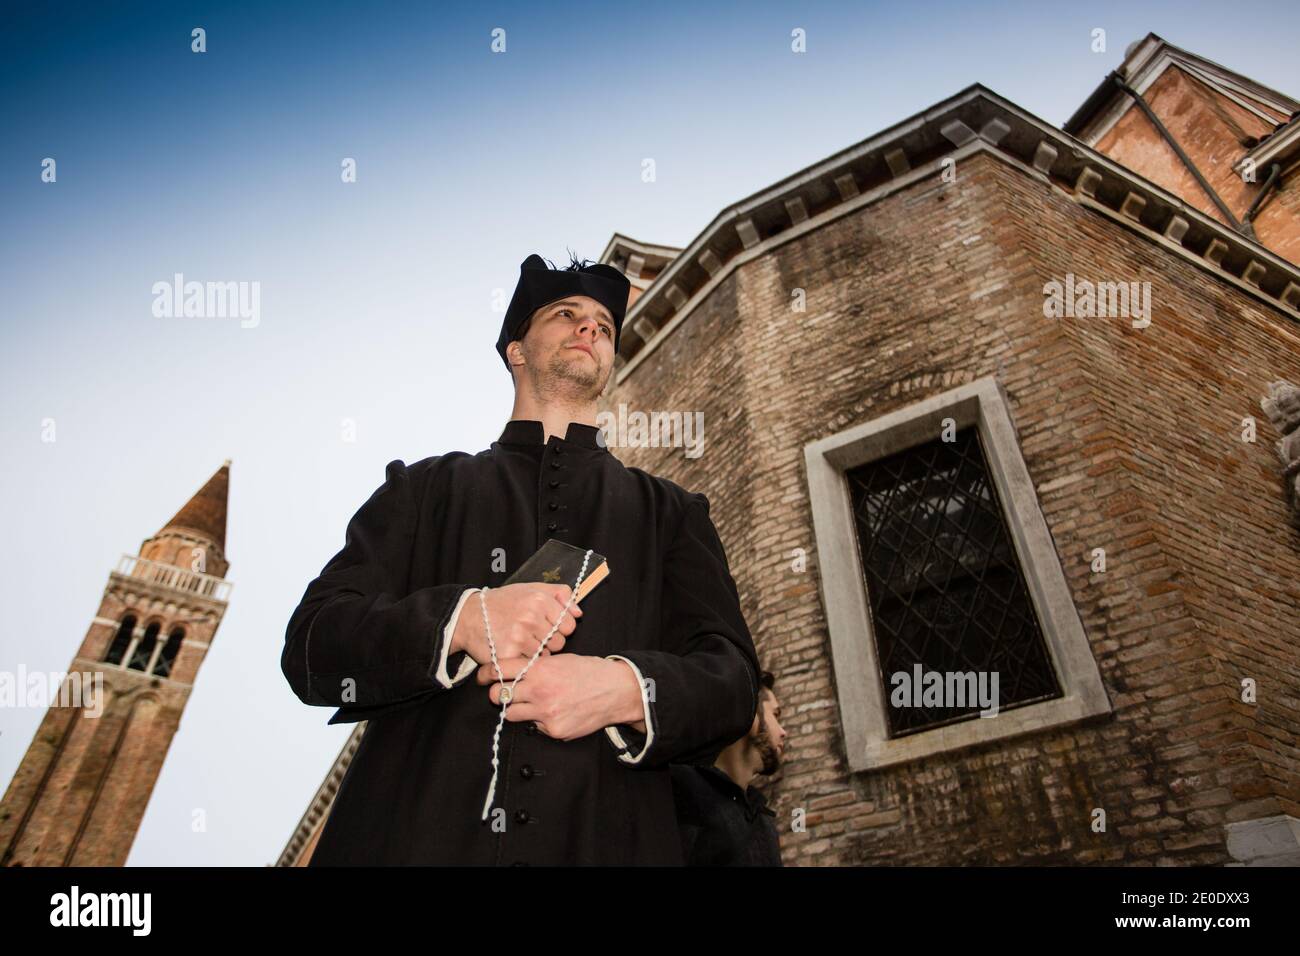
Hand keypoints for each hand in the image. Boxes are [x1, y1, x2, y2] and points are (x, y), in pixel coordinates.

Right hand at [451, 583, 580, 665]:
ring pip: (546, 655)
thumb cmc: (504, 602)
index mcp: (539, 599)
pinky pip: (531, 664)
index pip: (569, 625)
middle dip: (550, 641)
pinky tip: (515, 650)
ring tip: (523, 641)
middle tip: (533, 634)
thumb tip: (579, 613)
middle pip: (560, 642)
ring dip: (538, 652)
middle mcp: (530, 617)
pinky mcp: (508, 654)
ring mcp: (519, 636)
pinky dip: (525, 660)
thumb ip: (560, 595)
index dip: (561, 628)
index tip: (548, 626)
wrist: (469, 616)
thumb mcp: (532, 589)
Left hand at [478, 654, 643, 740]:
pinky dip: (540, 721)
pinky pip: (535, 726)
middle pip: (498, 694)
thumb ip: (536, 667)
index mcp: (540, 668)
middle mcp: (539, 690)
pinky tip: (556, 712)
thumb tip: (513, 672)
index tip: (484, 676)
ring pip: (512, 714)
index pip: (500, 669)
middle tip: (505, 692)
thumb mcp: (560, 660)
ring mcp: (545, 713)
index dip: (487, 672)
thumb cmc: (589, 672)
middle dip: (499, 693)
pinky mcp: (554, 730)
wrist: (616, 691)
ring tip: (531, 703)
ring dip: (517, 709)